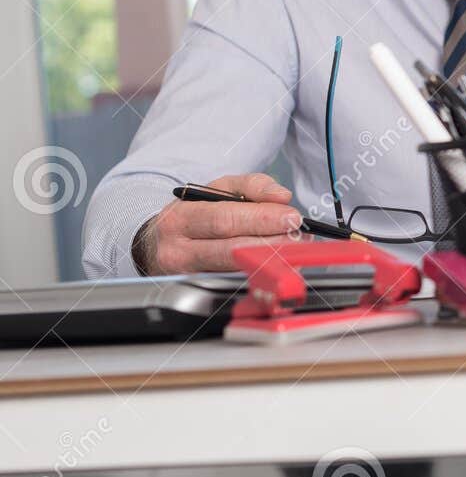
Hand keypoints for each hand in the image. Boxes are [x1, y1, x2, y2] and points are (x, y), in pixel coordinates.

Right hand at [140, 173, 303, 273]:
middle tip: (298, 235)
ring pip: (235, 270)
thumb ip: (252, 185)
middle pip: (231, 248)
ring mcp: (187, 277)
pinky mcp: (198, 291)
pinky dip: (262, 271)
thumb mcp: (217, 189)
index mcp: (180, 219)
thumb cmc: (194, 213)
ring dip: (272, 258)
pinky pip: (236, 281)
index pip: (224, 219)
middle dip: (271, 242)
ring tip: (296, 246)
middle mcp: (178, 251)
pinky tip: (280, 261)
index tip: (291, 217)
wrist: (156, 244)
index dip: (261, 219)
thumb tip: (281, 196)